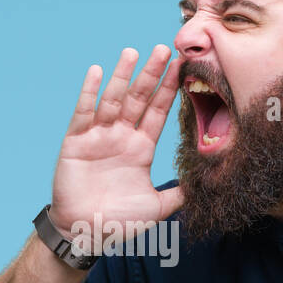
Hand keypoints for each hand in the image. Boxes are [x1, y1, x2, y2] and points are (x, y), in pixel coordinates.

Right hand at [48, 45, 185, 242]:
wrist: (85, 233)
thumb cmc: (119, 222)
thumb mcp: (156, 207)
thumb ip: (179, 194)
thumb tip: (206, 185)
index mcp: (141, 148)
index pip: (158, 112)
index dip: (169, 90)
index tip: (182, 67)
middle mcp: (122, 137)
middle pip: (139, 98)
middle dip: (151, 74)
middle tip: (165, 48)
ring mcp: (99, 136)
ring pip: (113, 100)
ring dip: (123, 75)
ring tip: (132, 51)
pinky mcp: (77, 141)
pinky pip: (84, 112)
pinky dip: (90, 92)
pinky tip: (98, 71)